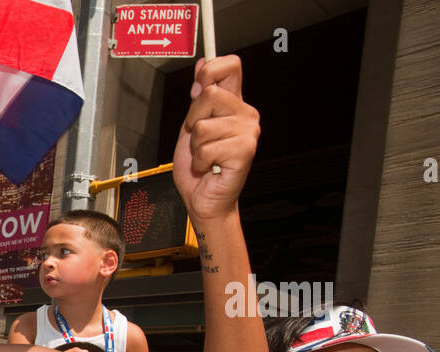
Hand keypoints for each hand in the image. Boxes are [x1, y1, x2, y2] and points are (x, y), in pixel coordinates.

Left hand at [171, 56, 258, 222]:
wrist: (203, 199)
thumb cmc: (198, 166)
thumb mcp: (191, 127)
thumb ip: (197, 99)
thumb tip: (201, 64)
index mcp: (233, 104)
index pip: (231, 66)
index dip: (211, 70)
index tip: (197, 86)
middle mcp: (245, 114)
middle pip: (210, 94)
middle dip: (192, 120)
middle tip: (198, 139)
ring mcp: (248, 131)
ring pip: (204, 125)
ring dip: (195, 146)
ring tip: (205, 156)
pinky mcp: (245, 150)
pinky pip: (206, 147)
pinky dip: (199, 161)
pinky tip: (209, 167)